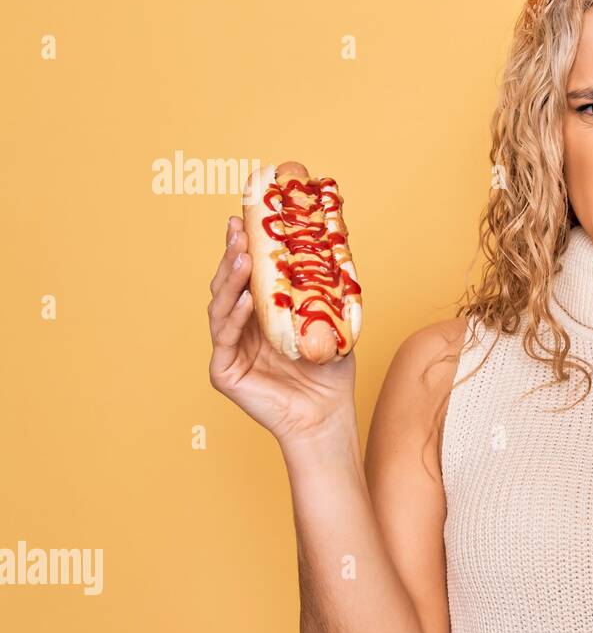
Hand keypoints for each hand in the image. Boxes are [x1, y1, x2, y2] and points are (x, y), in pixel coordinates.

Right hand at [207, 215, 355, 443]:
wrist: (328, 414)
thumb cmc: (331, 370)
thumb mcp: (329, 320)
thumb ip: (321, 287)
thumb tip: (332, 239)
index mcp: (259, 315)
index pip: (246, 275)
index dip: (241, 246)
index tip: (243, 217)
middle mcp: (240, 328)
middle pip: (227, 285)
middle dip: (231, 255)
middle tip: (238, 230)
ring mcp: (229, 350)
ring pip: (221, 307)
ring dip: (230, 280)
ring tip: (243, 258)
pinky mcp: (224, 372)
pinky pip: (226, 339)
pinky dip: (235, 318)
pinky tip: (245, 301)